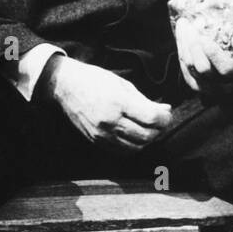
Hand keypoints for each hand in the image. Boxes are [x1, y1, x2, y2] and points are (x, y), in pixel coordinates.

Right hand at [41, 57, 171, 151]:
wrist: (65, 86)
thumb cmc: (95, 80)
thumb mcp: (123, 84)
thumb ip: (145, 100)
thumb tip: (165, 110)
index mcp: (117, 103)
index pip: (152, 118)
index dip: (165, 118)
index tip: (166, 113)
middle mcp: (109, 121)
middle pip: (147, 136)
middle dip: (158, 129)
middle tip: (159, 120)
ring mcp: (102, 134)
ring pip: (136, 147)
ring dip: (147, 139)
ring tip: (147, 127)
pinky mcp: (96, 141)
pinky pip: (122, 151)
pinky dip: (133, 145)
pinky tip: (134, 134)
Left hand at [175, 18, 232, 94]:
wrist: (228, 70)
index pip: (226, 69)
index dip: (214, 56)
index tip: (205, 39)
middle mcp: (222, 85)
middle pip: (203, 68)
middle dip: (194, 45)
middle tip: (190, 25)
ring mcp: (206, 87)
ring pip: (190, 65)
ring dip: (185, 43)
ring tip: (184, 25)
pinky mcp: (194, 84)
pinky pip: (183, 66)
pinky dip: (181, 48)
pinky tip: (182, 34)